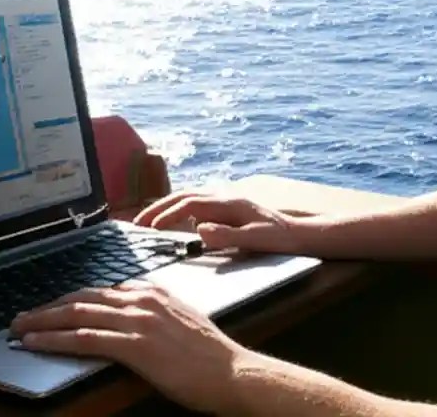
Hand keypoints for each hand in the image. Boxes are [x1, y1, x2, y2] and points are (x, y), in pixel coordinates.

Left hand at [10, 282, 249, 414]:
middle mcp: (142, 300)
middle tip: (23, 316)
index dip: (70, 299)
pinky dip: (55, 339)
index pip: (101, 290)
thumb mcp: (182, 323)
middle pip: (82, 297)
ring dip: (42, 321)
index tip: (51, 307)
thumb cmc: (212, 356)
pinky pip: (84, 338)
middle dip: (48, 307)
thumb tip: (131, 320)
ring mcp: (137, 321)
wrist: (232, 372)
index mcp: (154, 292)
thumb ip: (156, 315)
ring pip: (76, 314)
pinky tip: (37, 342)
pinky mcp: (134, 344)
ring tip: (19, 328)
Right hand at [134, 191, 302, 253]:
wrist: (299, 233)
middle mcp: (225, 197)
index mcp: (229, 203)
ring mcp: (226, 200)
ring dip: (167, 206)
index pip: (190, 204)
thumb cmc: (278, 238)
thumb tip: (198, 230)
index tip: (149, 228)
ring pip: (189, 197)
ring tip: (147, 221)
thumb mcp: (255, 239)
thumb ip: (227, 236)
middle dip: (159, 207)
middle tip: (136, 223)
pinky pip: (197, 204)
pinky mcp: (228, 208)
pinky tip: (173, 222)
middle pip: (184, 195)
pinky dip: (179, 209)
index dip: (167, 215)